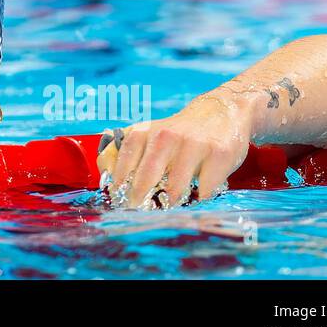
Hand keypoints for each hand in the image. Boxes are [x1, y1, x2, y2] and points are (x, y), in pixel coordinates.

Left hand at [96, 90, 253, 208]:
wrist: (221, 113)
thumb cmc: (178, 133)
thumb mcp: (149, 134)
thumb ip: (124, 151)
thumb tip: (104, 171)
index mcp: (145, 132)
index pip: (123, 163)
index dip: (119, 185)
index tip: (119, 201)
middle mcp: (166, 137)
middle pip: (146, 178)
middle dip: (140, 200)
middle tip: (140, 212)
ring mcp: (193, 145)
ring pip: (175, 189)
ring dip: (172, 203)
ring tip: (171, 203)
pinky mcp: (218, 156)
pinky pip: (204, 191)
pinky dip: (200, 198)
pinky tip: (199, 192)